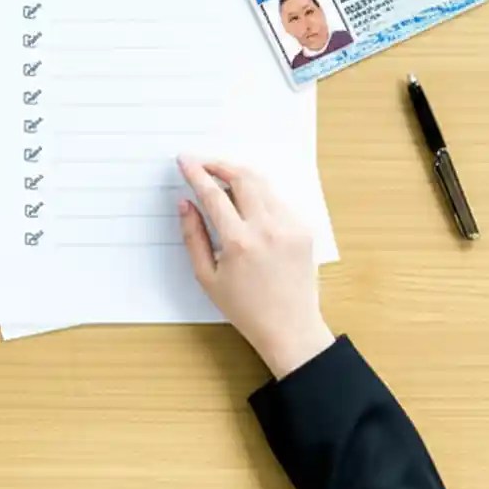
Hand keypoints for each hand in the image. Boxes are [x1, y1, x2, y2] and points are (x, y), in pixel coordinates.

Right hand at [177, 156, 333, 378]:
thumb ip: (193, 236)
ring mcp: (289, 226)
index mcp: (239, 242)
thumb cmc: (245, 308)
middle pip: (242, 176)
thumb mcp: (207, 277)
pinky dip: (260, 193)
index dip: (196, 173)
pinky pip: (278, 199)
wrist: (290, 327)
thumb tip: (185, 203)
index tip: (185, 161)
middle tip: (204, 165)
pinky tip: (249, 201)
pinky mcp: (303, 229)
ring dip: (241, 174)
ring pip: (263, 183)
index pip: (213, 194)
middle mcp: (267, 229)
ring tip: (223, 178)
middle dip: (220, 164)